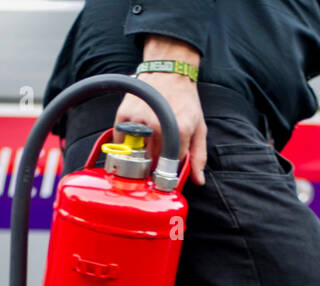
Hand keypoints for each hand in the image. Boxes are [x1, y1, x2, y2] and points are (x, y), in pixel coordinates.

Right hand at [115, 34, 206, 184]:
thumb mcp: (199, 127)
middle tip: (157, 153)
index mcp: (179, 130)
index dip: (170, 167)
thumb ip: (199, 155)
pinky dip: (125, 144)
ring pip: (135, 154)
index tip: (167, 167)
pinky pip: (120, 142)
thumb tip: (198, 181)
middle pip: (152, 161)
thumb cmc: (185, 100)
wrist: (169, 70)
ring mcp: (139, 120)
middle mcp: (158, 126)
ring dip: (140, 153)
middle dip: (154, 162)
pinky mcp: (124, 115)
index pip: (171, 165)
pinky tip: (134, 136)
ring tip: (147, 141)